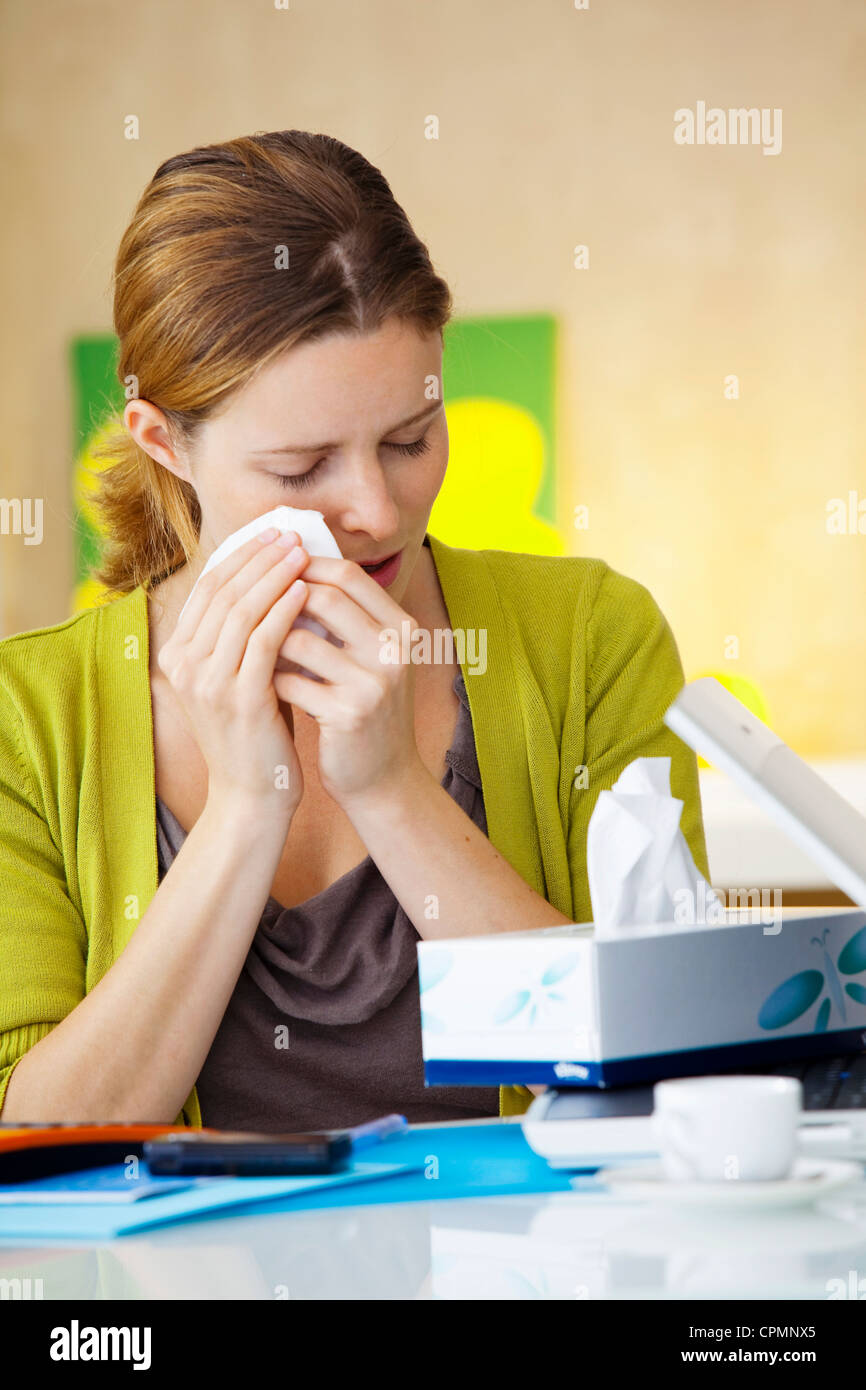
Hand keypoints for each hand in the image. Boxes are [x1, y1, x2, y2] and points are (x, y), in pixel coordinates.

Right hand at [158, 528, 310, 822]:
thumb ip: (247, 635)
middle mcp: (183, 665)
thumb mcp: (241, 676)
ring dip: (274, 575)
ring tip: (302, 552)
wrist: (252, 797)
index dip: (240, 556)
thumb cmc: (256, 735)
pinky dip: (283, 609)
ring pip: (240, 610)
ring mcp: (207, 682)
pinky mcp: (237, 698)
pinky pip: (261, 640)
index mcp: (178, 655)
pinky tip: (306, 591)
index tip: (272, 534)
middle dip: (258, 557)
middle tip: (290, 533)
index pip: (207, 589)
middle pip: (221, 592)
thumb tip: (278, 580)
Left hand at [272, 555, 425, 806]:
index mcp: (402, 628)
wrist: (384, 778)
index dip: (306, 565)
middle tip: (254, 607)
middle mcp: (395, 650)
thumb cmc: (365, 709)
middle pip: (326, 597)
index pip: (349, 575)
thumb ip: (347, 618)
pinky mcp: (349, 714)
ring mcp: (374, 682)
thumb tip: (290, 571)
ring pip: (301, 638)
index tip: (273, 570)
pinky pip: (290, 681)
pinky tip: (261, 684)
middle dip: (282, 598)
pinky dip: (269, 679)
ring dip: (269, 641)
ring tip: (254, 648)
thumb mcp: (373, 658)